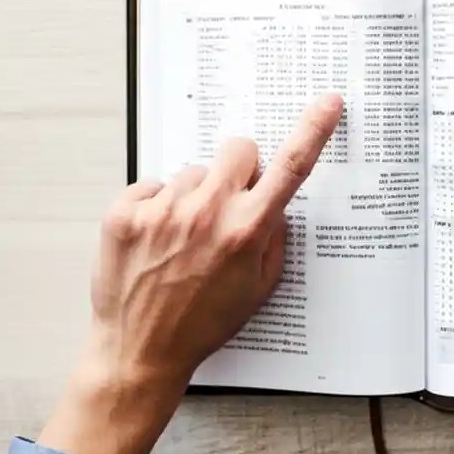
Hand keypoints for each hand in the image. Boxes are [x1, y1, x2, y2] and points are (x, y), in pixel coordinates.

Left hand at [38, 94, 343, 453]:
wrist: (140, 351)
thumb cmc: (204, 323)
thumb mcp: (260, 287)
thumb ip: (274, 237)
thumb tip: (273, 202)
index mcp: (247, 229)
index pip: (291, 167)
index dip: (314, 130)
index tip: (328, 103)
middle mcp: (207, 212)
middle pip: (237, 150)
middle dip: (239, 170)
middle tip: (228, 203)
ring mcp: (163, 210)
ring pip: (192, 171)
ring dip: (194, 195)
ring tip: (183, 238)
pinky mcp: (125, 213)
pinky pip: (151, 185)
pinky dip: (156, 207)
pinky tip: (155, 240)